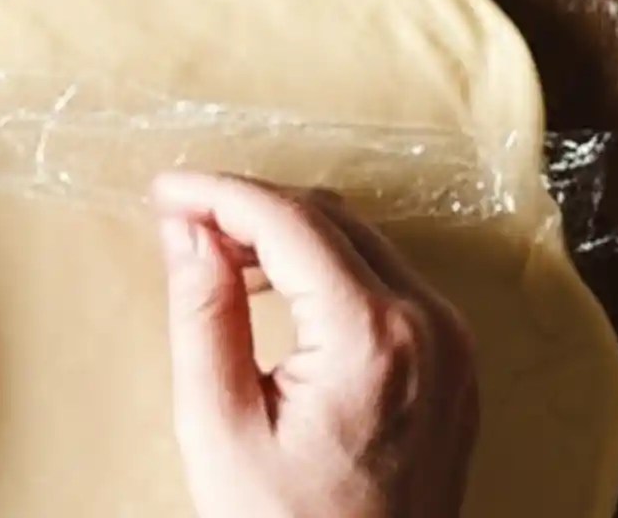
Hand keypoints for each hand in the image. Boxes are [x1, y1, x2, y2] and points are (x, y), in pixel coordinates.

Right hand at [152, 172, 477, 517]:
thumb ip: (204, 315)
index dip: (219, 193)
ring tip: (217, 256)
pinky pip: (386, 280)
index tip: (164, 190)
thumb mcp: (220, 428)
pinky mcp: (453, 364)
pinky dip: (325, 266)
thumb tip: (188, 229)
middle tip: (180, 222)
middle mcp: (431, 326)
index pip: (290, 221)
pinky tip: (276, 290)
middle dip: (249, 207)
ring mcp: (452, 345)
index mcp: (374, 338)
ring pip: (361, 241)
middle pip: (330, 217)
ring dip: (286, 232)